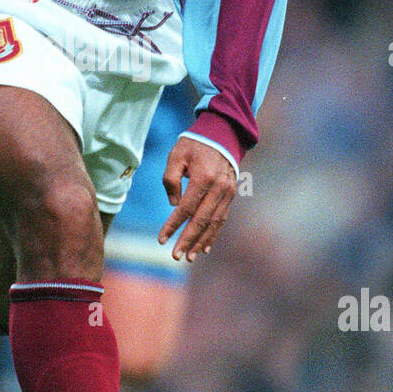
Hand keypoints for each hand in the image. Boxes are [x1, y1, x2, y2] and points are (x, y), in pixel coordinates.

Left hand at [159, 136, 236, 261]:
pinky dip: (213, 235)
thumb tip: (174, 205)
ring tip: (189, 257)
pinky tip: (205, 248)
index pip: (186, 208)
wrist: (222, 134)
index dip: (173, 225)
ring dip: (201, 242)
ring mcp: (227, 192)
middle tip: (175, 256)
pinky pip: (222, 219)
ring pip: (214, 223)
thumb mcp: (176, 155)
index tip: (161, 239)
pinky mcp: (231, 195)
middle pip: (201, 220)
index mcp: (203, 177)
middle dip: (187, 240)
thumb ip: (170, 180)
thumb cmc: (194, 144)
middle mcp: (218, 187)